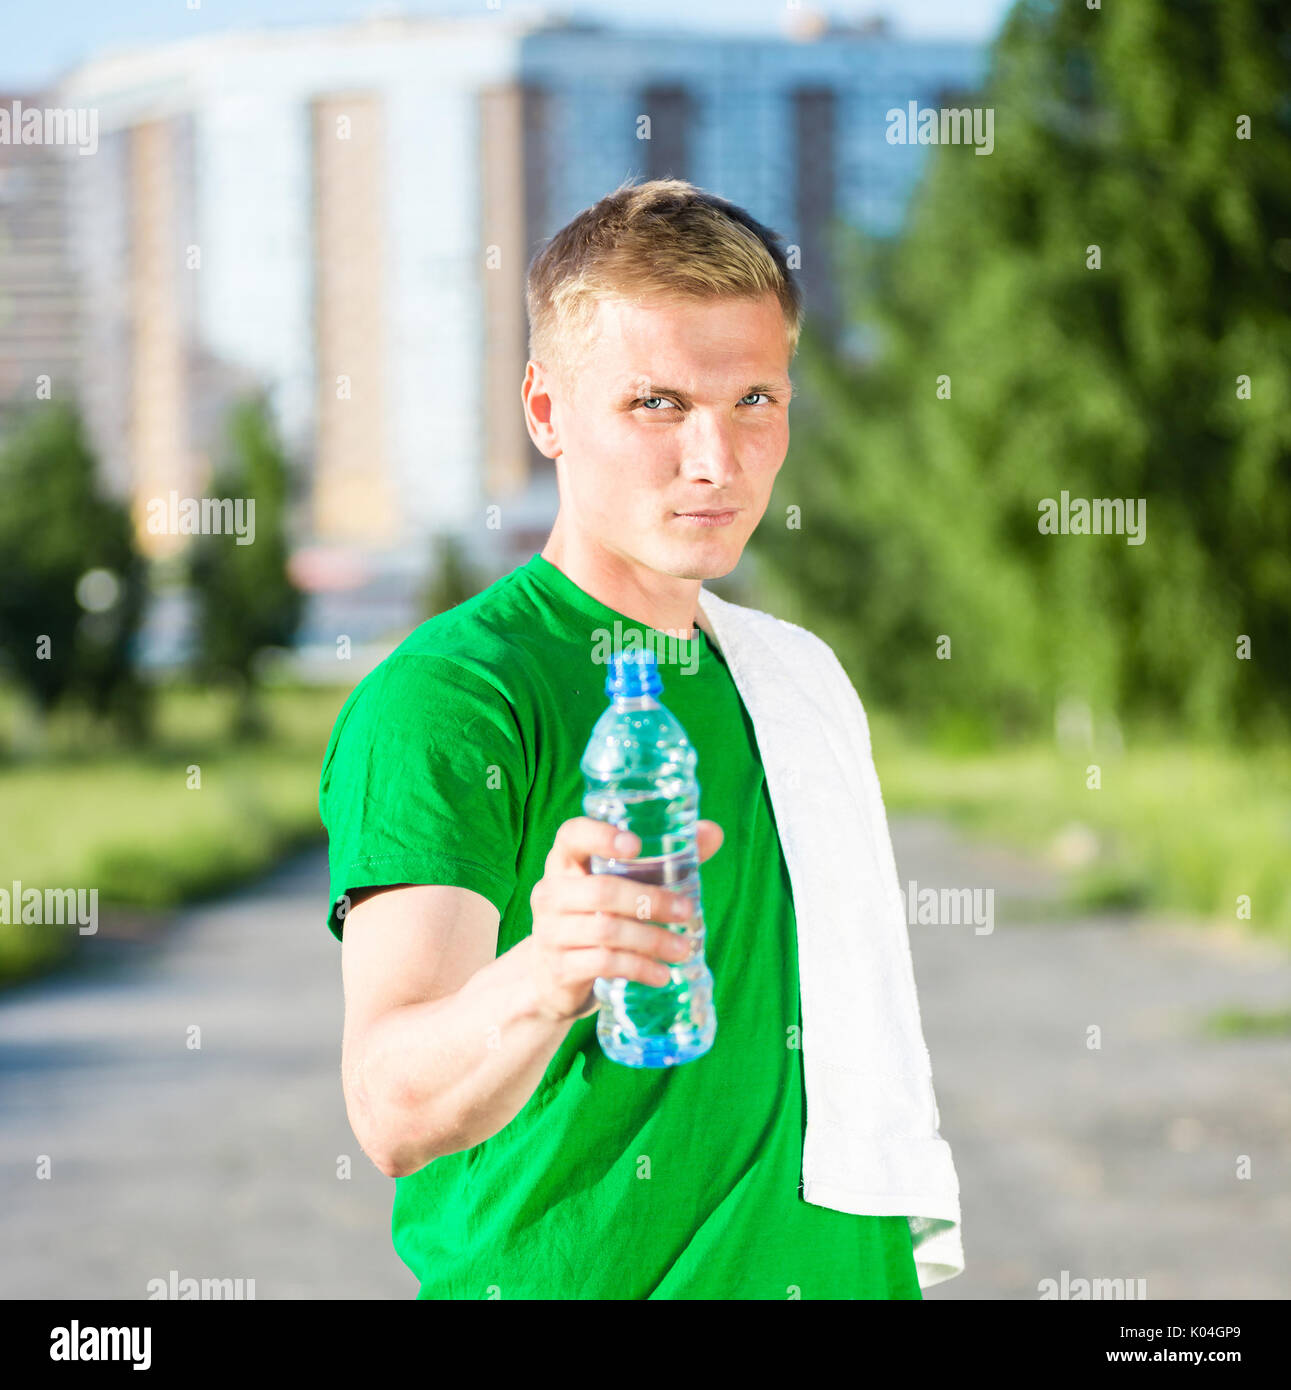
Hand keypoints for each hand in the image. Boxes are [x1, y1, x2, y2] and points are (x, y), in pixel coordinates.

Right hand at [522, 816, 723, 1023]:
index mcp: (564, 862)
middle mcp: (550, 892)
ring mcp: (550, 931)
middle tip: (687, 912)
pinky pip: (603, 964)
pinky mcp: (560, 967)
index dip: (600, 836)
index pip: (572, 835)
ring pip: (606, 930)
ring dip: (651, 940)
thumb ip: (665, 858)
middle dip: (650, 901)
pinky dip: (638, 968)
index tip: (636, 846)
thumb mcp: (623, 884)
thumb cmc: (597, 914)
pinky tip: (662, 974)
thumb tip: (713, 832)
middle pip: (601, 891)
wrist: (554, 975)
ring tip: (682, 949)